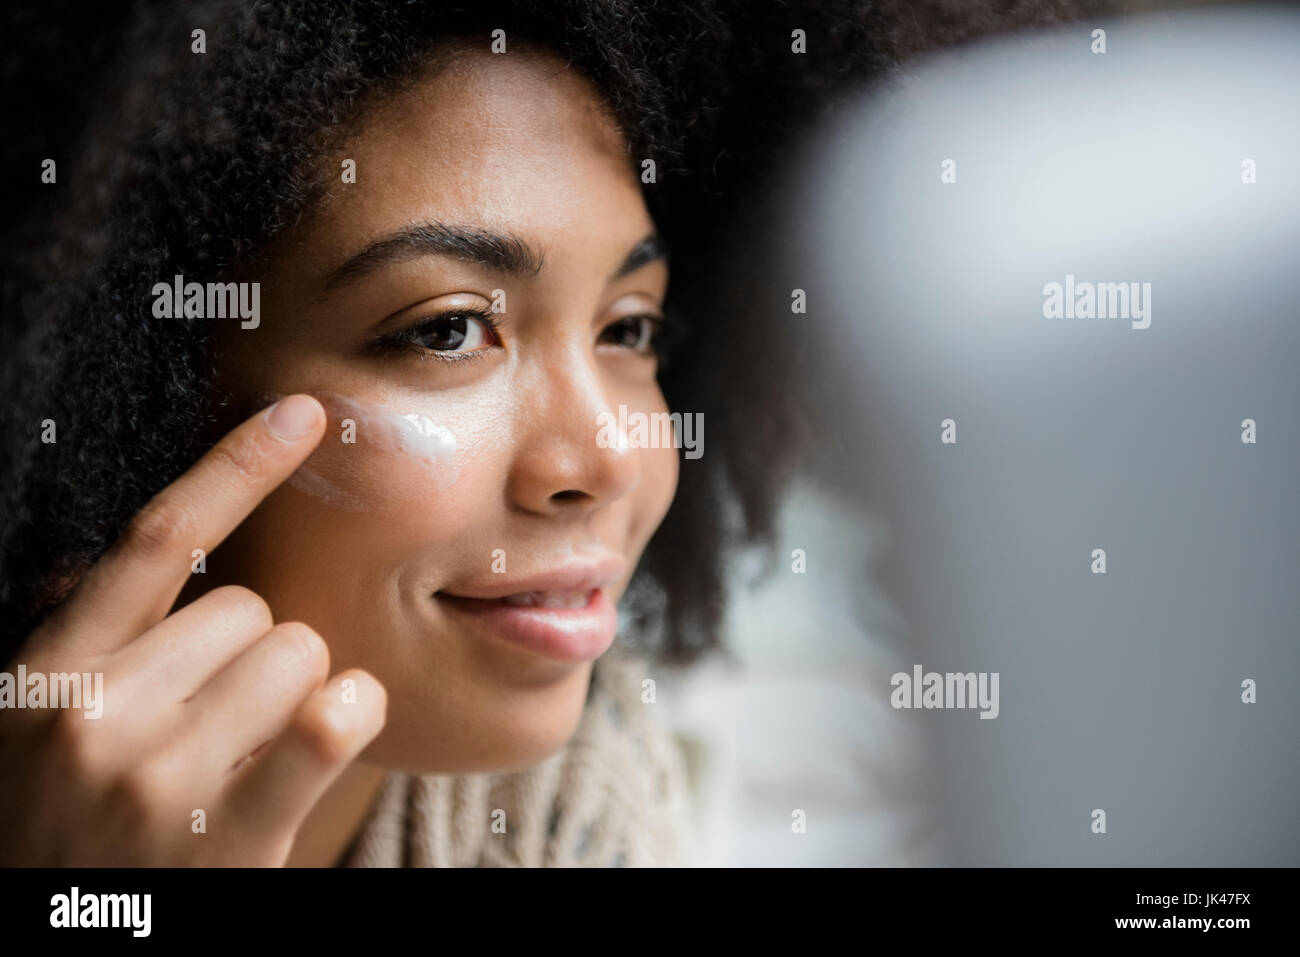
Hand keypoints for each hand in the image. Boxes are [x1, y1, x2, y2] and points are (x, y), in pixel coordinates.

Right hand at [0, 394, 386, 864]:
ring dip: (297, 695)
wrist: (51, 939)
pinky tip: (330, 734)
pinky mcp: (223, 836)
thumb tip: (166, 550)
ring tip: (245, 759)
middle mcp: (93, 714)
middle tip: (218, 726)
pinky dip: (351, 713)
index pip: (155, 540)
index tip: (302, 414)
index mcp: (50, 675)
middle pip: (251, 609)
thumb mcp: (38, 732)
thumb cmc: (63, 833)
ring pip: (300, 657)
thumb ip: (95, 645)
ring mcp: (157, 777)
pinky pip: (329, 717)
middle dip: (255, 656)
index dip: (235, 466)